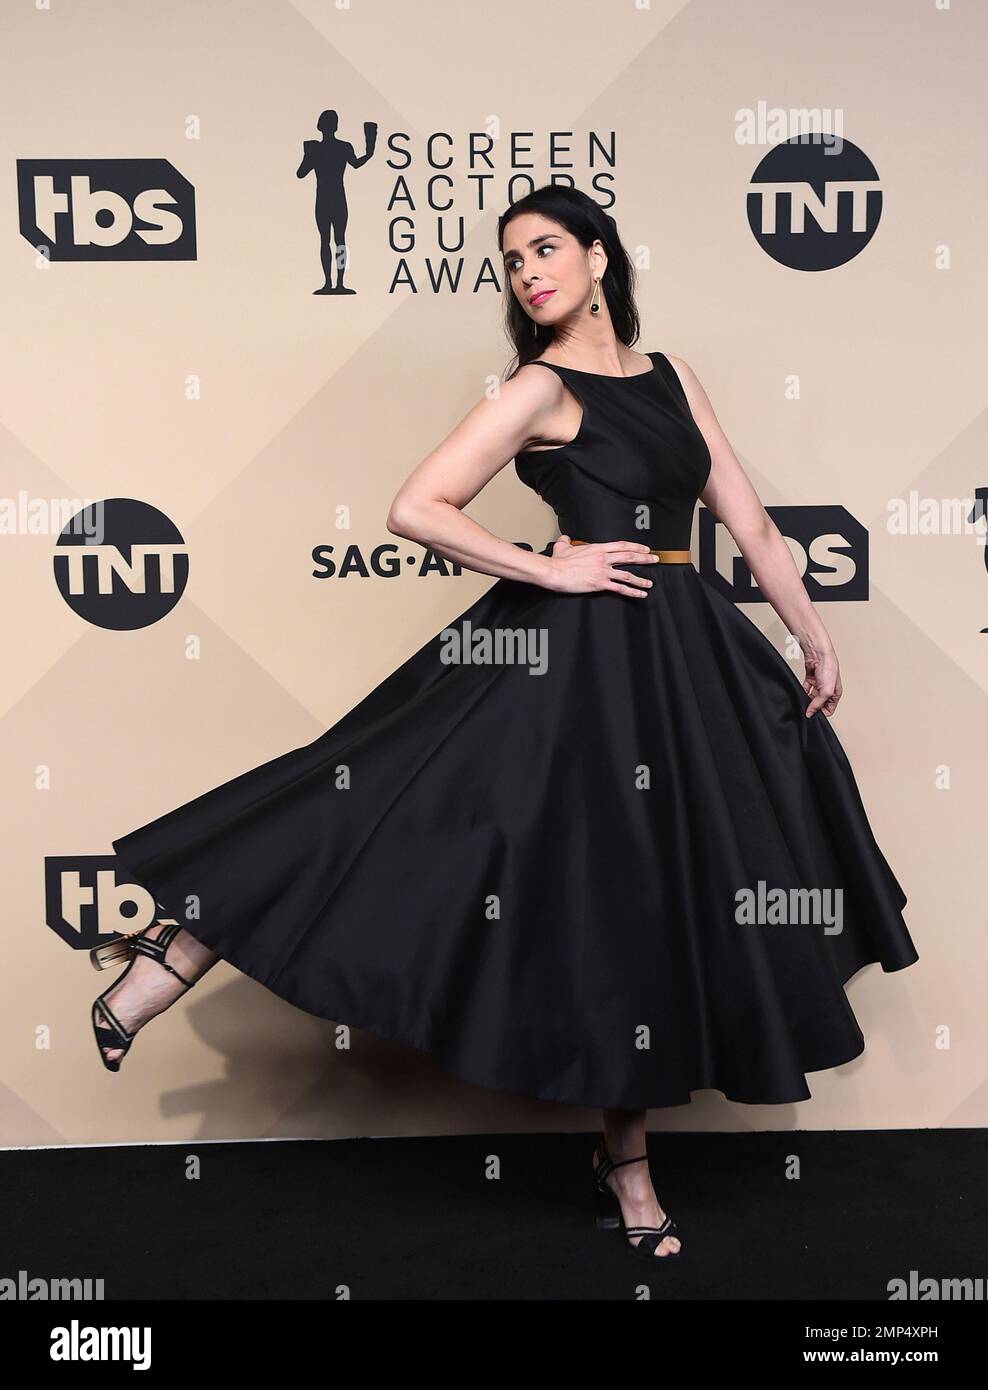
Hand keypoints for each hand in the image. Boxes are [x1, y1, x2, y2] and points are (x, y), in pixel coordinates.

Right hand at [543, 534, 658, 597]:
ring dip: (641, 579)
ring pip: (627, 574)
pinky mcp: (600, 583)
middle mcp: (603, 558)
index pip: (621, 545)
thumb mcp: (563, 547)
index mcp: (597, 549)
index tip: (645, 549)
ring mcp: (603, 571)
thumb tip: (565, 538)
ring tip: (650, 583)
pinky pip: (620, 588)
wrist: (554, 572)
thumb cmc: (558, 562)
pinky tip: (640, 594)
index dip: (635, 546)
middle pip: (629, 556)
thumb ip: (566, 541)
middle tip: (655, 559)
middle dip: (644, 558)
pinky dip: (632, 592)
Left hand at [802, 643, 841, 717]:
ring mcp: (819, 684)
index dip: (821, 713)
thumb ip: (818, 704)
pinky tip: (801, 692)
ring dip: (807, 699)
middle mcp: (828, 689)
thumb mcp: (826, 691)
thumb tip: (810, 713)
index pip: (829, 709)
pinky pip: (806, 689)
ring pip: (812, 697)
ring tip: (803, 700)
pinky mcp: (811, 679)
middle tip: (806, 708)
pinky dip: (803, 691)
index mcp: (835, 693)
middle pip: (819, 703)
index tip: (813, 715)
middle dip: (813, 706)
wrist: (819, 654)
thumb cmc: (829, 668)